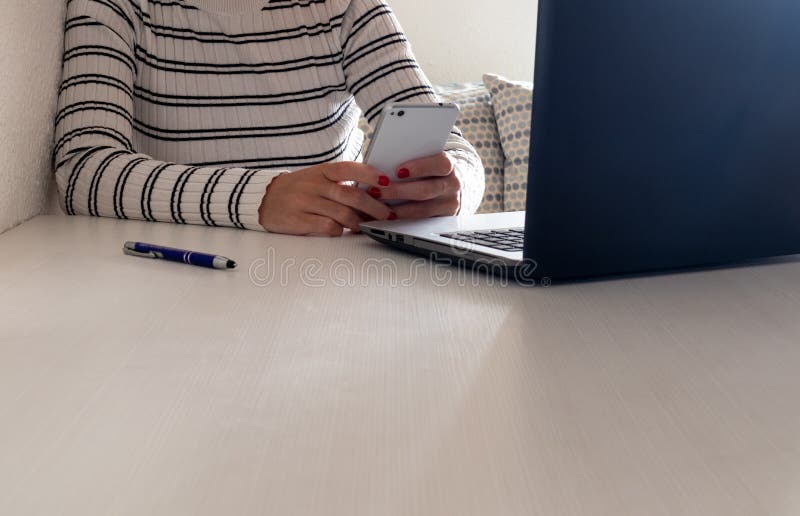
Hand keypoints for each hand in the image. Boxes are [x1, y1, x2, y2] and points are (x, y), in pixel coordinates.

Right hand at [258, 162, 394, 235]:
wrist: (264, 199)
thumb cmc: (299, 189)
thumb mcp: (317, 178)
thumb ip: (341, 182)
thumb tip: (373, 193)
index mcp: (322, 171)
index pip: (349, 168)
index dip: (370, 174)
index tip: (386, 182)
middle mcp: (314, 184)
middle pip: (351, 195)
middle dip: (374, 207)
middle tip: (386, 214)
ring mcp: (305, 202)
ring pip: (342, 214)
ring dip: (359, 222)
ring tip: (365, 226)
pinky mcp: (298, 219)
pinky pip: (327, 227)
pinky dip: (340, 231)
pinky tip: (342, 231)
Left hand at [379, 152, 460, 218]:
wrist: (446, 185)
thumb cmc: (428, 171)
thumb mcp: (424, 161)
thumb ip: (410, 160)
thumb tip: (384, 163)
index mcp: (448, 165)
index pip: (440, 164)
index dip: (420, 167)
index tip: (399, 171)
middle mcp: (453, 184)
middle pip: (427, 190)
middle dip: (399, 191)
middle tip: (378, 191)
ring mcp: (450, 203)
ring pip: (423, 209)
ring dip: (398, 209)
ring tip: (380, 206)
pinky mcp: (444, 219)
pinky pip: (422, 221)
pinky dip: (404, 219)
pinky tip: (389, 215)